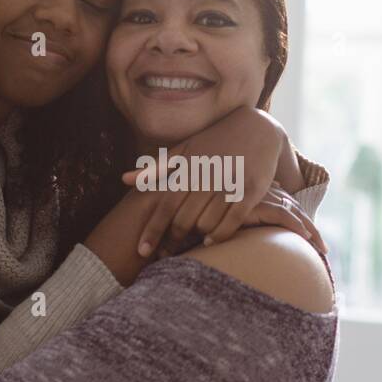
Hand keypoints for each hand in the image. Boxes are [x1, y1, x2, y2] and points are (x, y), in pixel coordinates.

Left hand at [121, 107, 320, 254]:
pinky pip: (233, 220)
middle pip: (184, 218)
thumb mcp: (185, 149)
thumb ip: (155, 168)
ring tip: (188, 245)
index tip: (142, 251)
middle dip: (172, 240)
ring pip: (207, 222)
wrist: (258, 127)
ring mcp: (231, 182)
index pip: (165, 204)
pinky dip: (220, 234)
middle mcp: (208, 175)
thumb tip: (124, 180)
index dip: (152, 229)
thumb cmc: (215, 141)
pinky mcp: (252, 189)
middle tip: (166, 254)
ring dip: (196, 238)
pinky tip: (210, 241)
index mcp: (189, 167)